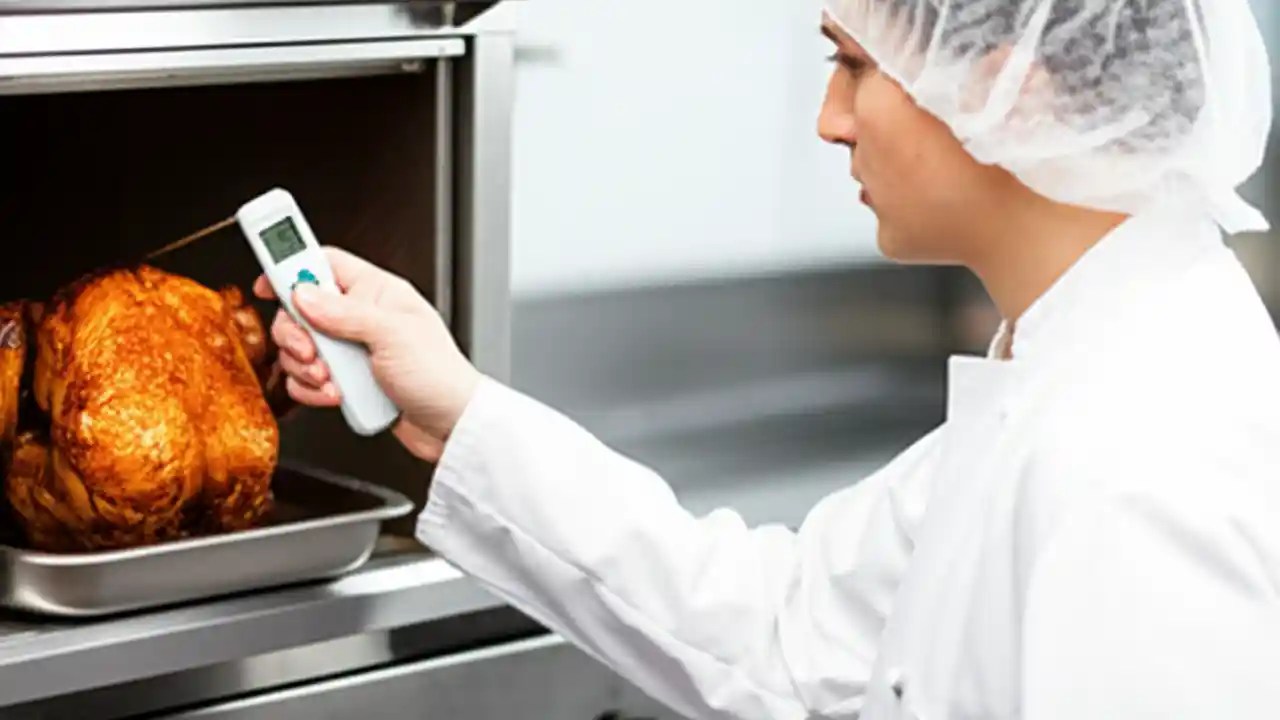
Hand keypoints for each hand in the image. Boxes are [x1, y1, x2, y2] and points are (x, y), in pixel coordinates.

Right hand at [253, 247, 480, 462]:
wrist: (451, 425)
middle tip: (310, 350)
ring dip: (306, 367)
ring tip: (331, 379)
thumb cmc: (439, 374)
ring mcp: (352, 350)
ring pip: (301, 347)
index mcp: (375, 292)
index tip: (266, 281)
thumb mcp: (390, 334)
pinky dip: (313, 390)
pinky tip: (335, 396)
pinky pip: (309, 379)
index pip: (323, 263)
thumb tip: (302, 293)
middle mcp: (360, 317)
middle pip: (301, 309)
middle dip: (296, 333)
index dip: (290, 266)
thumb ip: (342, 313)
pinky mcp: (347, 380)